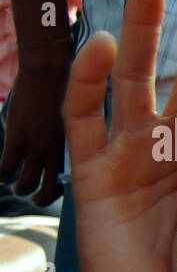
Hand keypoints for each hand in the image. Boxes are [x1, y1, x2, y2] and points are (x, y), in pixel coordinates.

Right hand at [0, 42, 74, 204]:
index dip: (63, 188)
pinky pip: (6, 168)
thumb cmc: (62, 88)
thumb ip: (58, 135)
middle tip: (35, 198)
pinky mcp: (18, 140)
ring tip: (17, 188)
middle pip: (51, 189)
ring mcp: (37, 147)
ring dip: (20, 189)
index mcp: (74, 148)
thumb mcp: (67, 118)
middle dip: (42, 199)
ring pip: (27, 182)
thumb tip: (48, 142)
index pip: (70, 178)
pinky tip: (0, 176)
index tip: (56, 190)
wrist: (50, 71)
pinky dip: (1, 176)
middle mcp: (57, 152)